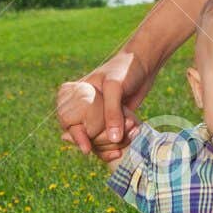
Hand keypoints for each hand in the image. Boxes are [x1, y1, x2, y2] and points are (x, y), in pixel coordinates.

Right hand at [55, 47, 154, 161]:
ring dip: (114, 143)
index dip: (76, 136)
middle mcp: (84, 108)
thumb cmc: (125, 69)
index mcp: (76, 95)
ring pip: (98, 141)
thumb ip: (112, 112)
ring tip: (132, 131)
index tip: (86, 148)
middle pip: (85, 135)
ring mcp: (98, 117)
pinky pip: (109, 141)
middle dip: (102, 140)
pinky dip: (119, 144)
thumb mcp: (115, 87)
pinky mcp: (112, 122)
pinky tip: (129, 140)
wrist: (144, 64)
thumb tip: (113, 138)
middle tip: (123, 132)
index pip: (68, 121)